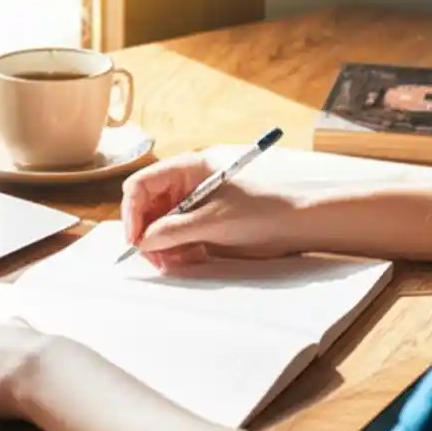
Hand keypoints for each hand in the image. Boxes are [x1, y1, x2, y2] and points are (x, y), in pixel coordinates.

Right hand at [120, 152, 302, 270]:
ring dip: (161, 246)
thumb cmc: (262, 210)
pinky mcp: (202, 226)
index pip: (142, 184)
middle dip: (147, 233)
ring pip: (160, 226)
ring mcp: (193, 206)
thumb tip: (144, 240)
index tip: (136, 238)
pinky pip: (177, 239)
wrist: (298, 225)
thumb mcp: (214, 221)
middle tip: (153, 257)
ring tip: (172, 262)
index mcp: (187, 168)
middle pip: (147, 207)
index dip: (133, 211)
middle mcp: (186, 184)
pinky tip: (187, 260)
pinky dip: (176, 252)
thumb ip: (175, 230)